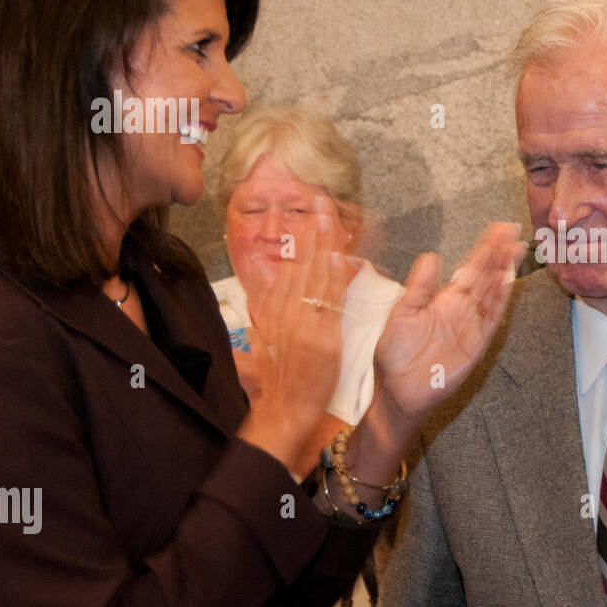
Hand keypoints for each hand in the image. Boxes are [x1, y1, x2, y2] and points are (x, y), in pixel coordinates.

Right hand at [235, 194, 348, 475]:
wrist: (282, 408)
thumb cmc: (278, 378)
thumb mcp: (263, 336)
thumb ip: (263, 305)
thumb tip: (261, 275)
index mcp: (271, 309)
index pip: (283, 264)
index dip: (294, 236)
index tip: (304, 213)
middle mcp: (285, 311)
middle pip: (298, 261)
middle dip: (309, 229)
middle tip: (319, 198)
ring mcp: (303, 322)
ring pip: (315, 274)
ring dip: (325, 243)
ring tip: (331, 214)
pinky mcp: (322, 336)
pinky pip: (332, 300)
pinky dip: (338, 276)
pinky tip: (346, 256)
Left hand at [370, 222, 525, 435]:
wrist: (398, 390)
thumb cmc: (396, 356)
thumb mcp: (402, 314)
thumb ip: (419, 287)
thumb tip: (432, 256)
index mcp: (444, 299)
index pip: (470, 268)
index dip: (483, 248)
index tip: (496, 229)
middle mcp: (461, 309)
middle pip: (486, 276)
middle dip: (499, 253)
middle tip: (512, 230)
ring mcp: (471, 325)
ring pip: (493, 293)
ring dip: (504, 271)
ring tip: (515, 248)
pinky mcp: (476, 343)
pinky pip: (492, 318)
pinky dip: (501, 300)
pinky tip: (507, 280)